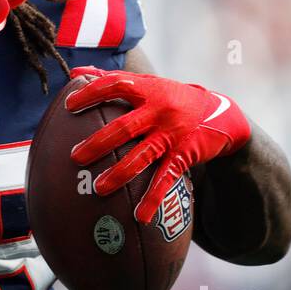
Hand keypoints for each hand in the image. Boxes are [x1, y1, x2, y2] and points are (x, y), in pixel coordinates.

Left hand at [66, 67, 251, 223]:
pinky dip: (153, 198)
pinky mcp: (184, 154)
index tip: (69, 105)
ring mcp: (172, 134)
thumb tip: (76, 73)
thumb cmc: (173, 98)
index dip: (92, 93)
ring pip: (143, 155)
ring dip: (120, 173)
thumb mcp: (148, 84)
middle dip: (99, 142)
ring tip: (99, 188)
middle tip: (75, 157)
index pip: (115, 85)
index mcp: (147, 90)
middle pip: (125, 126)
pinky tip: (140, 216)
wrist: (221, 115)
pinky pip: (166, 179)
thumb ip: (113, 79)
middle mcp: (159, 110)